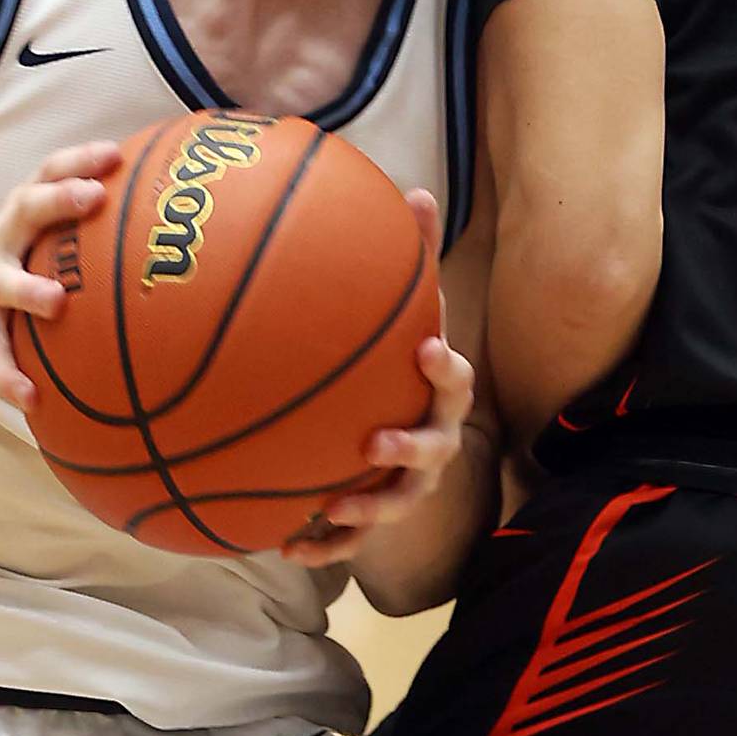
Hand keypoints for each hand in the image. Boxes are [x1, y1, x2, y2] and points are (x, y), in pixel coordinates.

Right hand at [0, 140, 120, 408]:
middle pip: (25, 207)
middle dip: (58, 199)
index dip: (80, 159)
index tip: (116, 154)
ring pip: (2, 281)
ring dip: (29, 288)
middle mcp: (4, 238)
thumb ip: (101, 232)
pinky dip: (10, 375)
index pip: (50, 171)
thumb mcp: (53, 241)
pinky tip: (32, 398)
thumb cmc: (30, 266)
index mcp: (27, 211)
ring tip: (57, 302)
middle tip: (94, 197)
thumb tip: (184, 225)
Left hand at [281, 188, 475, 566]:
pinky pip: (349, 542)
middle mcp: (431, 442)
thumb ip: (412, 257)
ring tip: (335, 505)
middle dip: (410, 452)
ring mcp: (405, 486)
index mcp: (437, 392)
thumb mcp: (407, 310)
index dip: (446, 368)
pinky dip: (320, 547)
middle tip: (377, 442)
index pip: (454, 380)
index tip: (424, 350)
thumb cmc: (398, 360)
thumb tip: (416, 189)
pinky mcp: (372, 518)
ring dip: (368, 509)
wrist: (397, 432)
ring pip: (396, 505)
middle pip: (436, 452)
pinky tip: (281, 546)